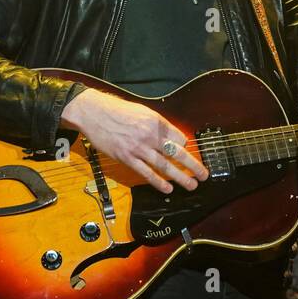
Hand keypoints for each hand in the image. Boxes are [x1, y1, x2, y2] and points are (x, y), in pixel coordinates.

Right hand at [60, 88, 208, 193]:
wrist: (93, 113)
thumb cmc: (117, 110)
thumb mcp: (142, 111)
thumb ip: (157, 125)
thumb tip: (171, 137)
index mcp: (156, 121)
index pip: (179, 137)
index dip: (185, 146)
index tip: (187, 152)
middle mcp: (150, 135)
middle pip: (177, 154)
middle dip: (193, 166)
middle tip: (204, 175)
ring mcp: (138, 148)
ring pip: (164, 166)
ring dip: (180, 178)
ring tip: (191, 185)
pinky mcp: (127, 158)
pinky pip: (146, 173)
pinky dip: (159, 182)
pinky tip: (168, 188)